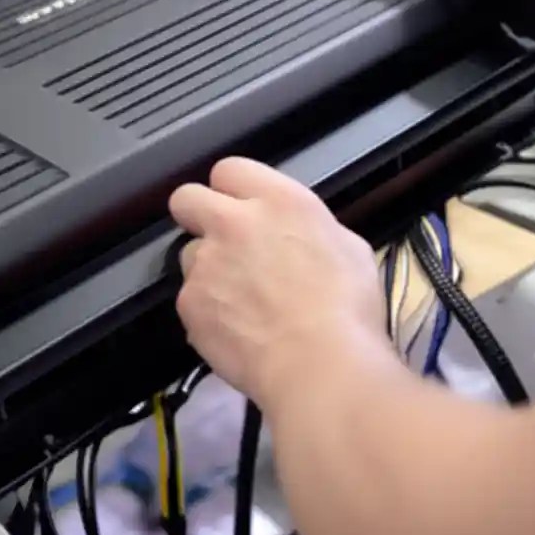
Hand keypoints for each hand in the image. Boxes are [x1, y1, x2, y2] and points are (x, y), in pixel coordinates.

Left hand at [170, 158, 385, 407]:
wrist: (319, 364)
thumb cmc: (348, 308)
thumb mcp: (347, 248)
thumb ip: (307, 229)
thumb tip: (293, 236)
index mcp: (278, 201)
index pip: (229, 169)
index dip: (232, 190)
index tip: (241, 209)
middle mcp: (232, 222)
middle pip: (187, 198)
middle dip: (197, 215)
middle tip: (221, 242)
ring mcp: (205, 263)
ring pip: (189, 255)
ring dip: (207, 271)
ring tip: (239, 303)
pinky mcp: (189, 303)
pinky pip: (191, 300)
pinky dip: (207, 313)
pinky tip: (236, 333)